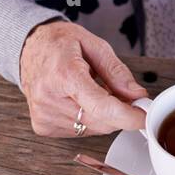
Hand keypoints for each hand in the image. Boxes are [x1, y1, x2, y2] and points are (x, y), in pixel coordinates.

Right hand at [18, 19, 148, 137]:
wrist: (30, 48)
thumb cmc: (60, 43)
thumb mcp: (95, 45)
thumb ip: (117, 72)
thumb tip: (137, 95)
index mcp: (64, 75)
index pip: (101, 107)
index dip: (128, 116)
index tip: (144, 117)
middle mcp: (50, 99)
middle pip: (100, 121)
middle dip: (121, 112)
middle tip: (127, 96)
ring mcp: (44, 115)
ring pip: (93, 129)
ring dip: (105, 116)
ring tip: (97, 91)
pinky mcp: (42, 126)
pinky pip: (79, 131)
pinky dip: (90, 119)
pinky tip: (83, 101)